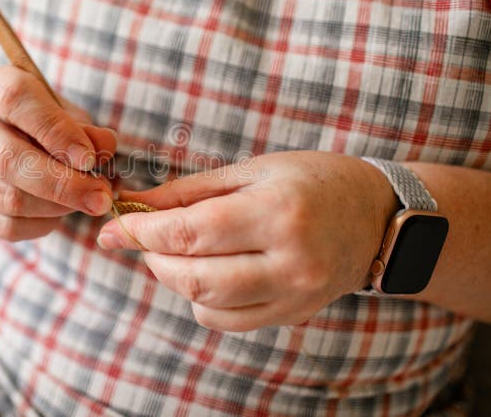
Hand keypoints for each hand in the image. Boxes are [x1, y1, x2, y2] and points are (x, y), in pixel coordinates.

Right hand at [0, 65, 116, 239]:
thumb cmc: (40, 122)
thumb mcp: (65, 113)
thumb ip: (86, 129)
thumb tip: (105, 146)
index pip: (15, 100)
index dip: (55, 130)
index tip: (88, 158)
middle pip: (8, 159)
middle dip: (63, 184)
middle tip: (101, 197)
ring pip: (8, 198)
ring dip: (57, 207)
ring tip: (87, 201)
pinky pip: (5, 225)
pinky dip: (41, 224)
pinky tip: (59, 213)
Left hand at [97, 151, 398, 331]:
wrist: (378, 218)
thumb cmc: (314, 180)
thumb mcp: (253, 170)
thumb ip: (191, 191)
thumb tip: (136, 205)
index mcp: (277, 211)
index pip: (189, 233)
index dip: (140, 232)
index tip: (112, 227)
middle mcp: (288, 260)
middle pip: (193, 276)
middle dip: (152, 257)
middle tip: (140, 236)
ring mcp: (295, 295)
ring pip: (206, 304)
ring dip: (174, 278)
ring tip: (176, 249)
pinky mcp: (293, 315)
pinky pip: (228, 321)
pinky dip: (202, 300)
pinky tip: (206, 272)